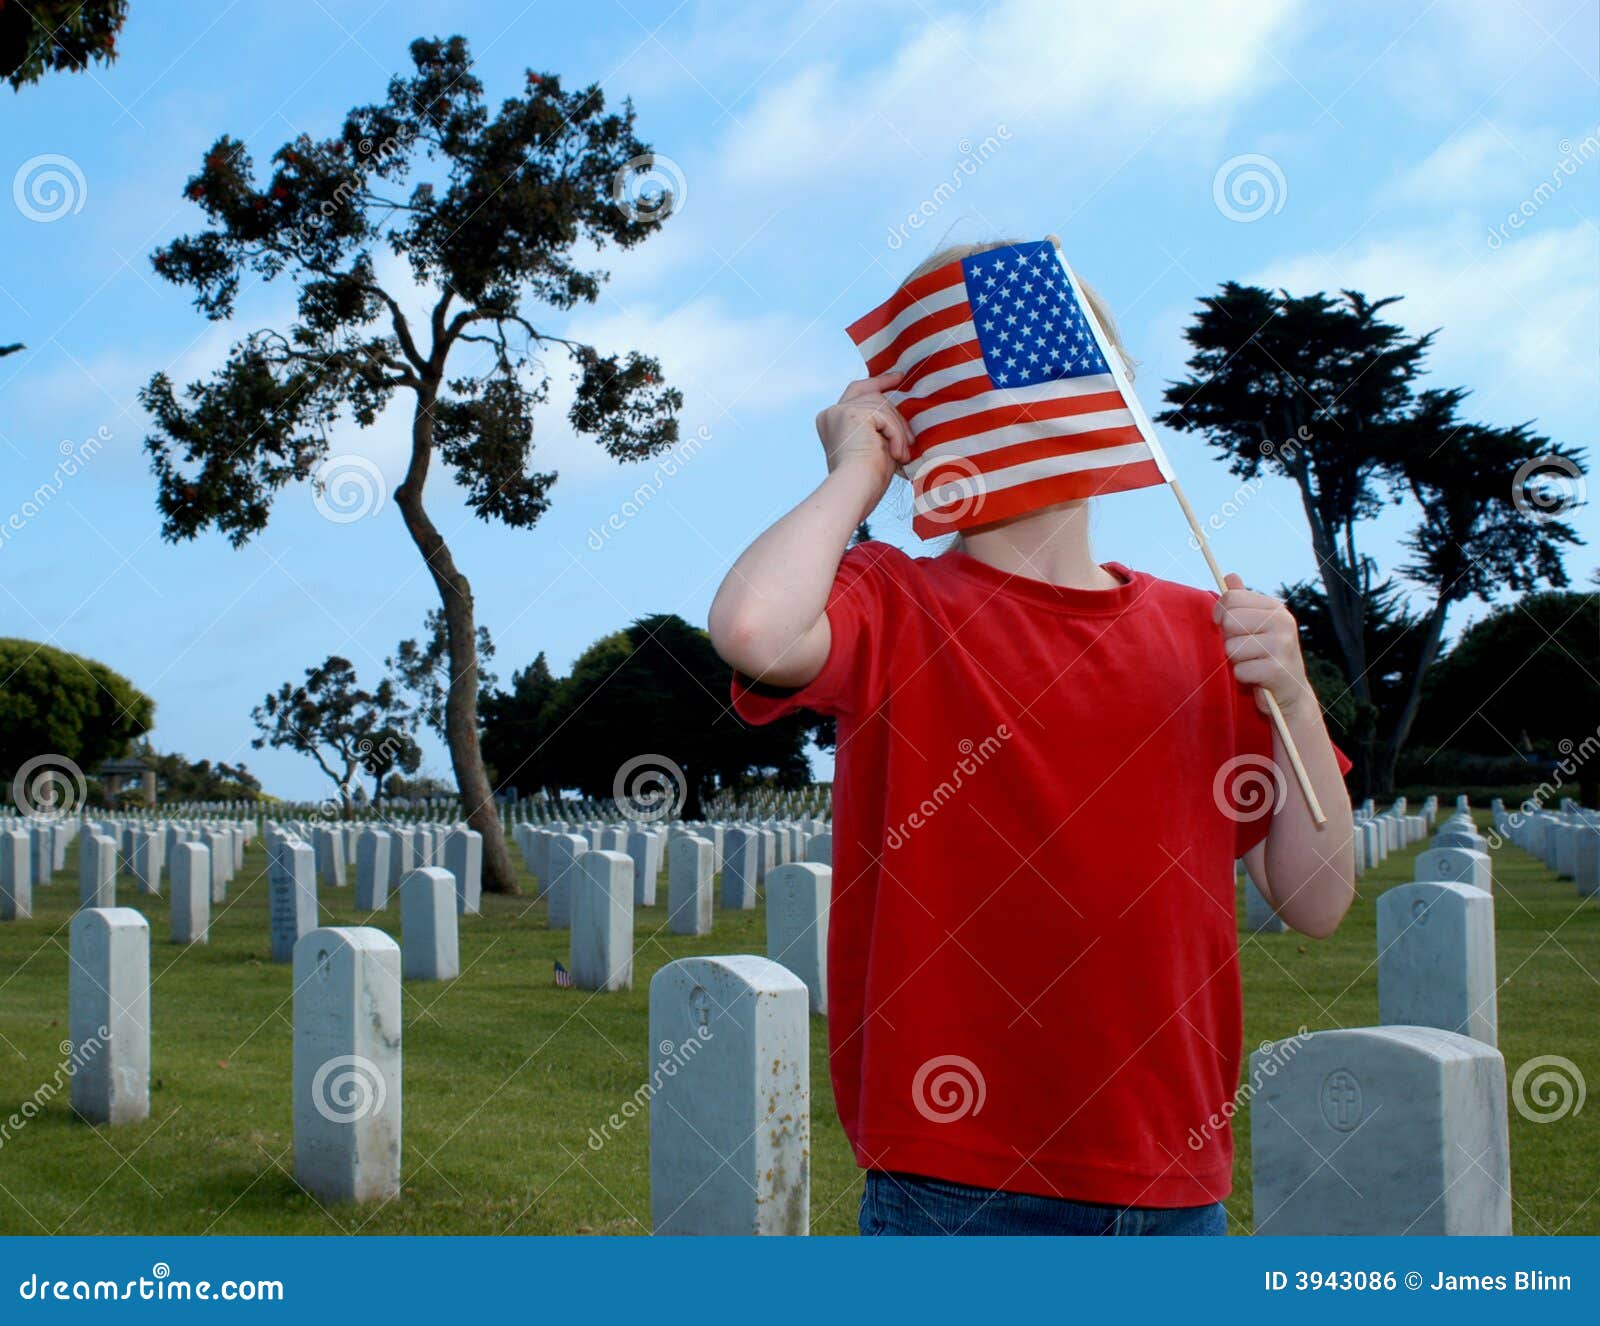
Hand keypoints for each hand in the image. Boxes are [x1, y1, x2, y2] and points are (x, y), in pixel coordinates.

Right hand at [815, 372, 909, 487]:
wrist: (856, 488)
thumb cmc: (867, 478)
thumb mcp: (873, 444)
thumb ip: (879, 425)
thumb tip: (899, 415)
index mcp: (831, 420)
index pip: (857, 390)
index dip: (879, 382)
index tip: (898, 377)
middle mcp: (832, 412)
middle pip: (872, 396)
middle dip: (895, 414)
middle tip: (910, 437)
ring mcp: (840, 410)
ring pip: (882, 405)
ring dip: (897, 431)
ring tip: (902, 456)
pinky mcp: (852, 413)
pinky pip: (884, 416)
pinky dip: (896, 435)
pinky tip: (897, 455)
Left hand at [1213, 574, 1313, 713]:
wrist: (1290, 692)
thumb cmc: (1266, 655)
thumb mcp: (1256, 625)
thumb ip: (1242, 601)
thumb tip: (1230, 576)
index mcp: (1275, 608)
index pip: (1231, 598)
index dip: (1220, 614)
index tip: (1225, 626)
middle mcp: (1282, 622)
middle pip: (1229, 622)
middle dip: (1229, 640)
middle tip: (1244, 650)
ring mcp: (1282, 645)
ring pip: (1232, 648)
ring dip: (1236, 661)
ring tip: (1253, 663)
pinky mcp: (1278, 670)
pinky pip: (1240, 670)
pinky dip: (1243, 677)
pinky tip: (1258, 678)